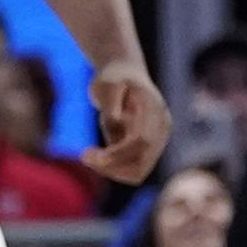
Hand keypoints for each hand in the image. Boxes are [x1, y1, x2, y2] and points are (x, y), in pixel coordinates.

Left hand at [82, 60, 170, 184]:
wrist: (124, 74)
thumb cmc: (113, 77)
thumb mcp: (106, 84)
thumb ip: (111, 101)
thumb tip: (117, 120)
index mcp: (154, 111)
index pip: (142, 143)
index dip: (116, 155)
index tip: (86, 154)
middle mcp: (161, 129)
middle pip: (141, 163)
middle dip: (110, 166)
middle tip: (84, 155)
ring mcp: (157, 140)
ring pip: (138, 173)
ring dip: (111, 171)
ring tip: (88, 155)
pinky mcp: (148, 149)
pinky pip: (133, 171)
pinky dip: (113, 170)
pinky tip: (97, 155)